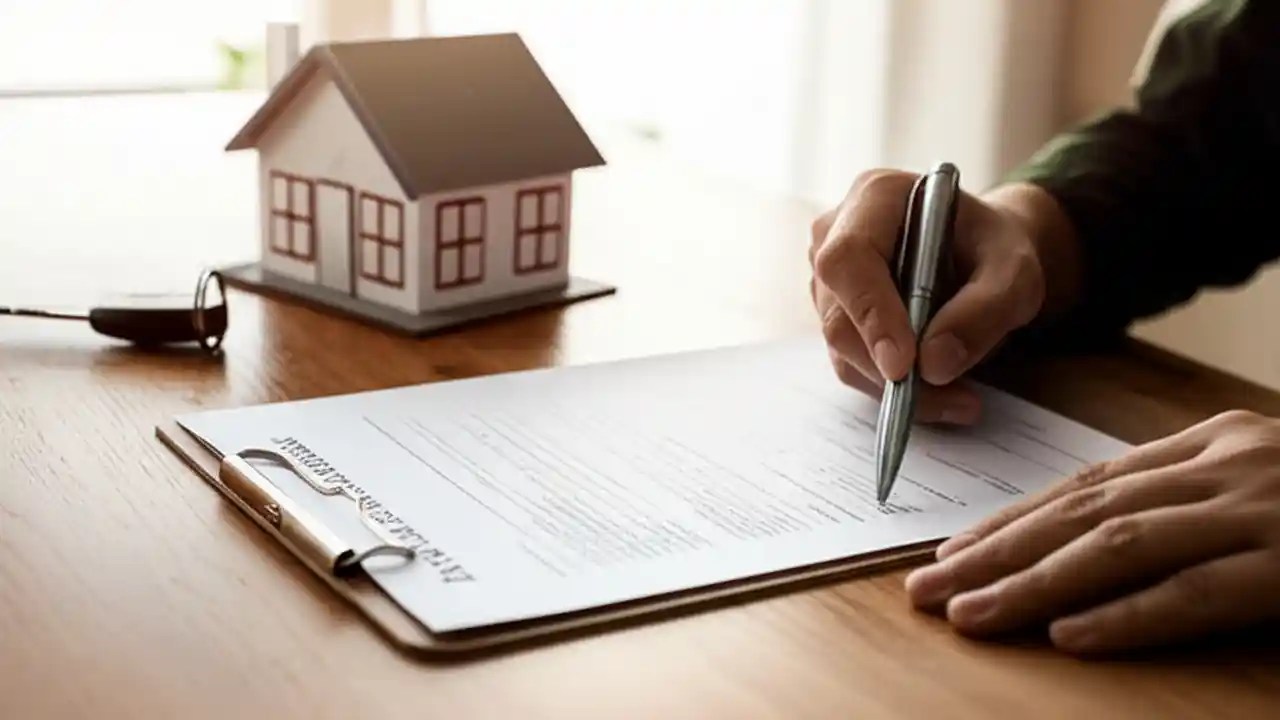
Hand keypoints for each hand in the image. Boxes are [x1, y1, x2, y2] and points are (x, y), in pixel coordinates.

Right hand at [808, 171, 1051, 423]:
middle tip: (949, 395)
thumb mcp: (1015, 272)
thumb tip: (934, 365)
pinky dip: (893, 390)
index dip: (870, 313)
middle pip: (839, 314)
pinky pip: (852, 363)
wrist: (981, 253)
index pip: (849, 258)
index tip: (903, 365)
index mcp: (875, 197)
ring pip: (843, 348)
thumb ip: (983, 310)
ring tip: (961, 400)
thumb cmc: (993, 249)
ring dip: (897, 387)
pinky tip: (942, 396)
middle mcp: (836, 233)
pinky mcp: (834, 315)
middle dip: (888, 367)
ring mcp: (828, 278)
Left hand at [905, 409, 1279, 654]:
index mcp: (1211, 444)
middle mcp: (1222, 469)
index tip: (951, 551)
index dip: (1013, 520)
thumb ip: (1183, 496)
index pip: (1087, 483)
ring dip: (1032, 583)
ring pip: (1119, 546)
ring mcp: (1256, 514)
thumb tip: (1090, 532)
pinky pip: (1194, 594)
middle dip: (995, 552)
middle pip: (1084, 512)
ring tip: (969, 614)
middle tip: (928, 587)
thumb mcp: (1260, 481)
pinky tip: (1066, 635)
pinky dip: (1124, 615)